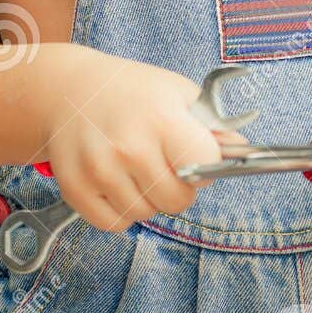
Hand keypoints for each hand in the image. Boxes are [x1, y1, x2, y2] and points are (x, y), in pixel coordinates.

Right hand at [42, 52, 248, 232]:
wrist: (70, 89)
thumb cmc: (131, 90)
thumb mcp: (176, 92)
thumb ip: (211, 123)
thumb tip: (241, 149)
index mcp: (161, 119)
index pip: (203, 165)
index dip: (206, 164)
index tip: (195, 154)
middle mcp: (129, 147)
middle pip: (176, 201)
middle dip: (178, 188)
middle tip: (164, 165)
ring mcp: (99, 170)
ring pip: (145, 214)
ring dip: (147, 199)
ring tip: (135, 168)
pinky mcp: (75, 189)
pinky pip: (114, 223)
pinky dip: (120, 211)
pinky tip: (116, 182)